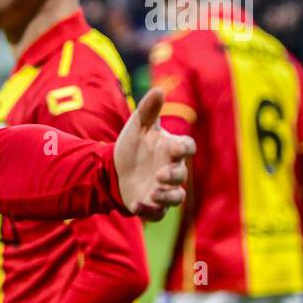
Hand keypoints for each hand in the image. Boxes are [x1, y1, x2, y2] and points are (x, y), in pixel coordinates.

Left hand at [113, 87, 196, 220]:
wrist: (114, 169)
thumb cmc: (134, 145)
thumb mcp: (137, 126)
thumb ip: (147, 110)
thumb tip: (158, 89)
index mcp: (171, 149)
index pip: (187, 147)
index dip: (185, 148)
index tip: (177, 148)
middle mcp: (171, 170)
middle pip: (181, 175)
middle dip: (173, 176)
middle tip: (159, 175)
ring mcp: (163, 189)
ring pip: (176, 198)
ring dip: (166, 197)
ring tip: (152, 192)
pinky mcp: (152, 204)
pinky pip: (157, 213)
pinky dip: (149, 210)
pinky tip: (136, 204)